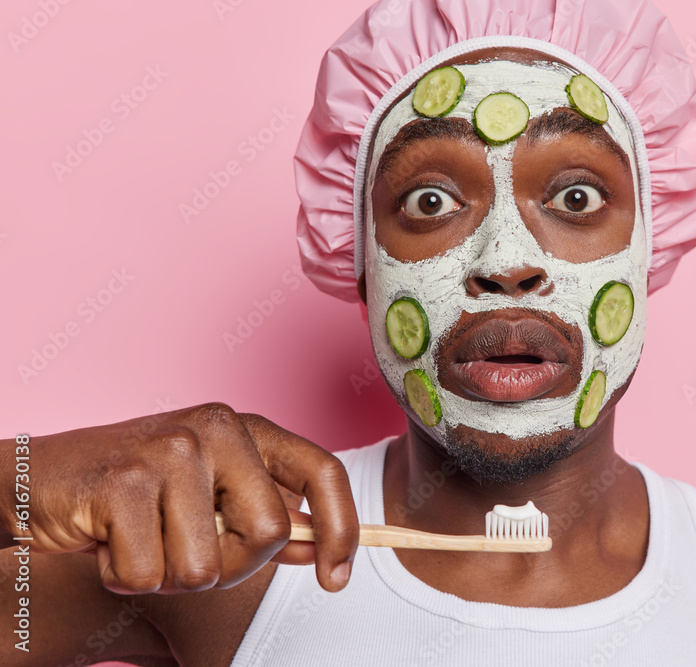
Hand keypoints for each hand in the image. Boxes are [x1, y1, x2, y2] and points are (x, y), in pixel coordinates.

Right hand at [0, 403, 358, 593]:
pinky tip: (107, 540)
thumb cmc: (137, 495)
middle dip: (230, 563)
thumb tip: (315, 548)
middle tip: (183, 544)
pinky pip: (149, 575)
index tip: (337, 578)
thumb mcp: (211, 497)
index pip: (322, 470)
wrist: (44, 480)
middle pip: (268, 531)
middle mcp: (216, 428)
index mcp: (246, 428)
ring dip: (169, 575)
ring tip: (140, 537)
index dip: (342, 528)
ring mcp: (170, 450)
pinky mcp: (124, 482)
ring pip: (206, 566)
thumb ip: (263, 518)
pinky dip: (125, 576)